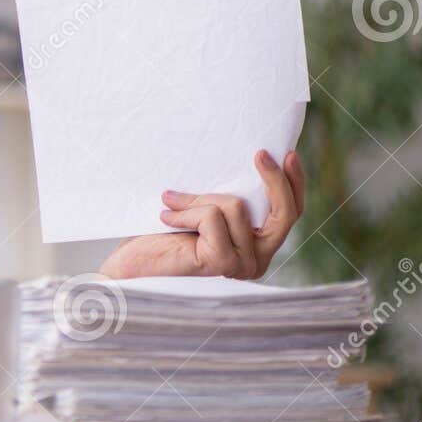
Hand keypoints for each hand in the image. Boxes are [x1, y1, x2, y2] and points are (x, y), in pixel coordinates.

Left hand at [98, 149, 305, 280]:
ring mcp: (242, 264)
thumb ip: (225, 199)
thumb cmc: (161, 237)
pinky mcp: (221, 262)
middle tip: (260, 153)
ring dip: (197, 199)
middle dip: (274, 179)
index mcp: (257, 248)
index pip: (290, 214)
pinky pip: (212, 217)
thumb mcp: (201, 211)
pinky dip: (186, 211)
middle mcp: (257, 261)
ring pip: (236, 206)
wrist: (129, 268)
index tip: (288, 154)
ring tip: (170, 202)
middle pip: (283, 212)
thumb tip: (241, 163)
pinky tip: (165, 217)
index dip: (292, 184)